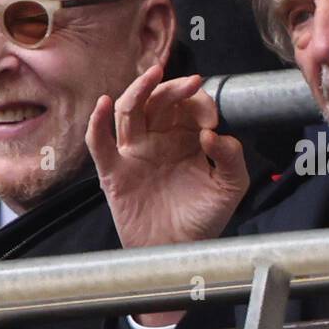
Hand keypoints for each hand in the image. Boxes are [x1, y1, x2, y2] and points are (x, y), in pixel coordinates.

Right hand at [85, 63, 249, 249]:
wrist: (179, 252)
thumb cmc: (203, 220)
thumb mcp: (230, 187)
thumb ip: (231, 158)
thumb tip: (211, 133)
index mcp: (187, 140)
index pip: (188, 107)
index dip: (200, 104)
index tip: (212, 119)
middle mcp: (160, 141)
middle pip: (158, 101)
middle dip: (174, 88)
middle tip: (191, 83)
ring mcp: (135, 154)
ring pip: (130, 111)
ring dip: (139, 90)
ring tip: (153, 75)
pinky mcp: (114, 173)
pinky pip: (100, 144)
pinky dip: (98, 122)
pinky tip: (105, 104)